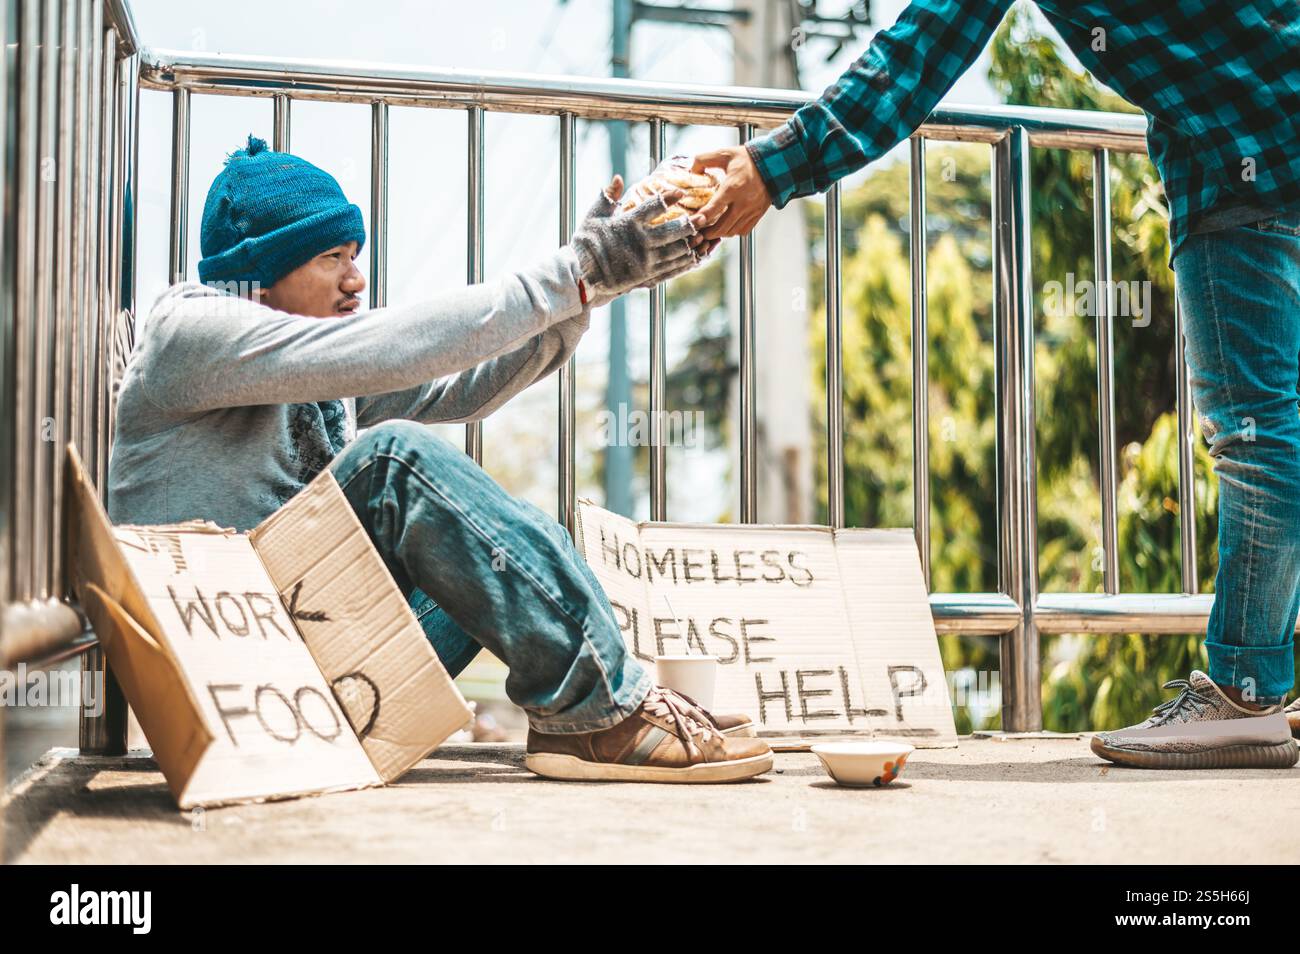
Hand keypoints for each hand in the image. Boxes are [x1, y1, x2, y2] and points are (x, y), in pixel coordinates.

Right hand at [569, 175, 697, 307]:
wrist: (580, 274)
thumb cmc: (586, 243)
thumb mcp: (593, 216)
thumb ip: (608, 197)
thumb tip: (618, 177)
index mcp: (627, 223)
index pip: (652, 206)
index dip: (668, 198)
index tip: (679, 192)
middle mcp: (639, 241)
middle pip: (671, 230)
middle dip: (688, 224)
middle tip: (703, 217)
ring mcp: (644, 259)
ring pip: (674, 250)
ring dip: (690, 243)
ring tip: (702, 236)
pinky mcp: (646, 274)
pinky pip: (670, 267)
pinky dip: (683, 262)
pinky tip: (693, 257)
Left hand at [688, 146, 772, 241]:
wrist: (773, 163)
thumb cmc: (748, 159)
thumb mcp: (724, 154)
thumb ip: (704, 159)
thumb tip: (692, 170)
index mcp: (732, 188)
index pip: (713, 209)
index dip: (701, 219)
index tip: (693, 221)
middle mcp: (742, 202)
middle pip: (722, 227)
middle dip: (708, 232)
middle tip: (700, 231)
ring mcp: (751, 210)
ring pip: (732, 231)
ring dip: (720, 233)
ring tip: (711, 230)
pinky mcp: (758, 214)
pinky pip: (743, 230)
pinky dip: (733, 232)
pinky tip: (727, 226)